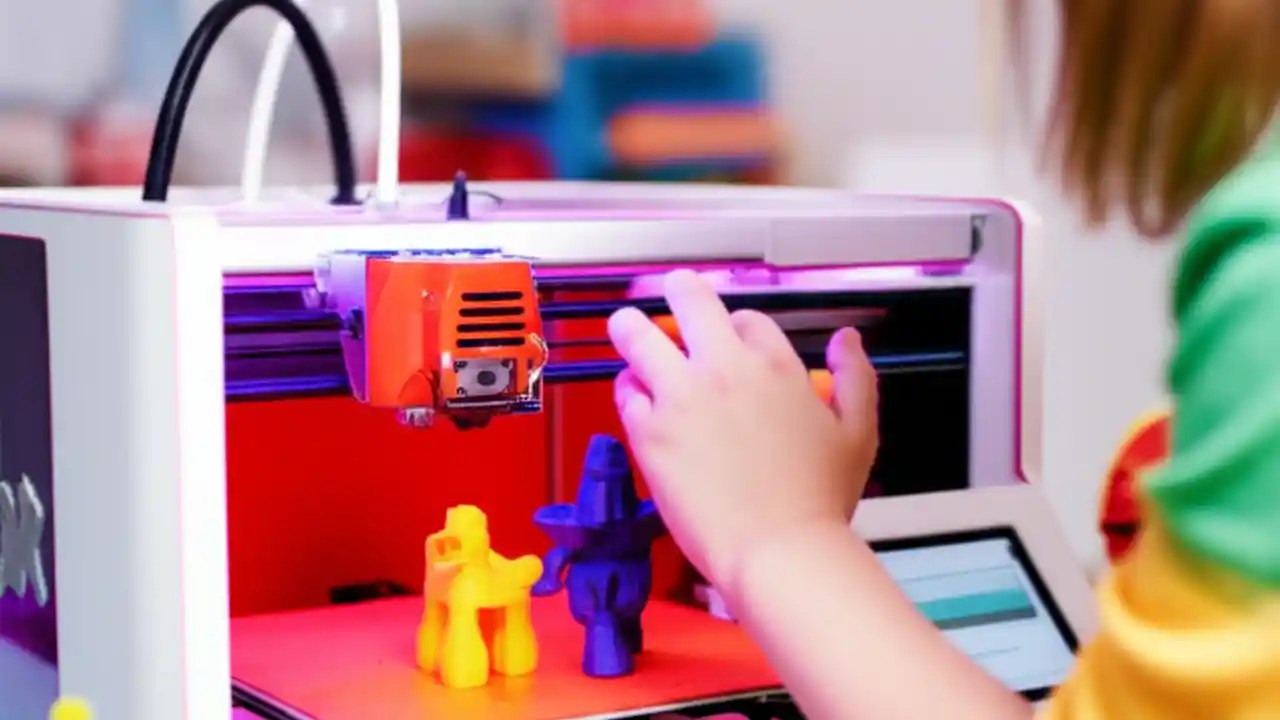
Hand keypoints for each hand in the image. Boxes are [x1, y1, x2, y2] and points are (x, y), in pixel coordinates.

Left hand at [608, 270, 878, 604]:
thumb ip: (856, 378)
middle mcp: (724, 369)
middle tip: (672, 298)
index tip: (730, 346)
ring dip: (631, 328)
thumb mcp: (858, 433)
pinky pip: (625, 391)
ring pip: (637, 334)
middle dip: (679, 294)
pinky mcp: (648, 431)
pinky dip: (628, 389)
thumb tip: (848, 340)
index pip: (745, 319)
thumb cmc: (819, 502)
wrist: (779, 551)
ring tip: (627, 329)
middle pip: (689, 299)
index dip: (736, 330)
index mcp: (775, 365)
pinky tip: (637, 398)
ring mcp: (680, 397)